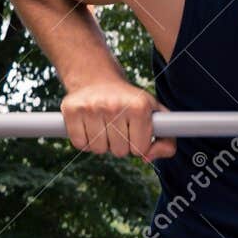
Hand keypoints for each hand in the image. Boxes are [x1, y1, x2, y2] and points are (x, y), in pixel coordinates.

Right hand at [61, 81, 175, 162]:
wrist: (98, 79)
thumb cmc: (130, 102)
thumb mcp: (155, 116)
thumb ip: (166, 142)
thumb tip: (146, 159)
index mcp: (139, 106)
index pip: (139, 149)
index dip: (137, 144)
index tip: (135, 130)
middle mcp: (114, 105)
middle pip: (119, 152)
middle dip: (120, 144)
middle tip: (117, 126)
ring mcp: (91, 107)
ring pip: (98, 149)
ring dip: (102, 143)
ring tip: (104, 125)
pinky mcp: (71, 110)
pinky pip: (80, 144)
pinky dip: (85, 141)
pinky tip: (90, 125)